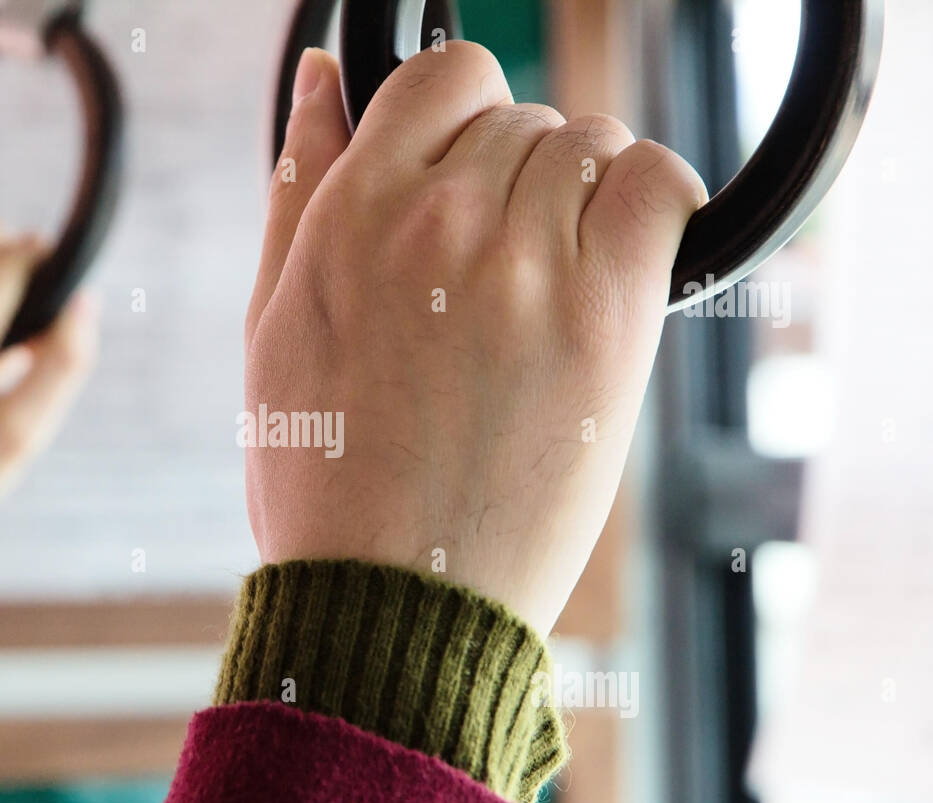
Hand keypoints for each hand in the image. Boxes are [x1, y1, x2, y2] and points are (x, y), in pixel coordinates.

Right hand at [244, 45, 705, 634]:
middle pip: (521, 116)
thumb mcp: (273, 324)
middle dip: (512, 172)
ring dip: (577, 193)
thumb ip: (296, 186)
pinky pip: (659, 187)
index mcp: (351, 215)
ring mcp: (525, 267)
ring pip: (589, 145)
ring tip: (550, 279)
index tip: (462, 172)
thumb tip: (317, 77)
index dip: (459, 113)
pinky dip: (655, 197)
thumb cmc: (322, 474)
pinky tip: (628, 249)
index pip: (443, 75)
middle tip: (494, 264)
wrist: (393, 596)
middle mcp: (438, 222)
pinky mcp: (605, 320)